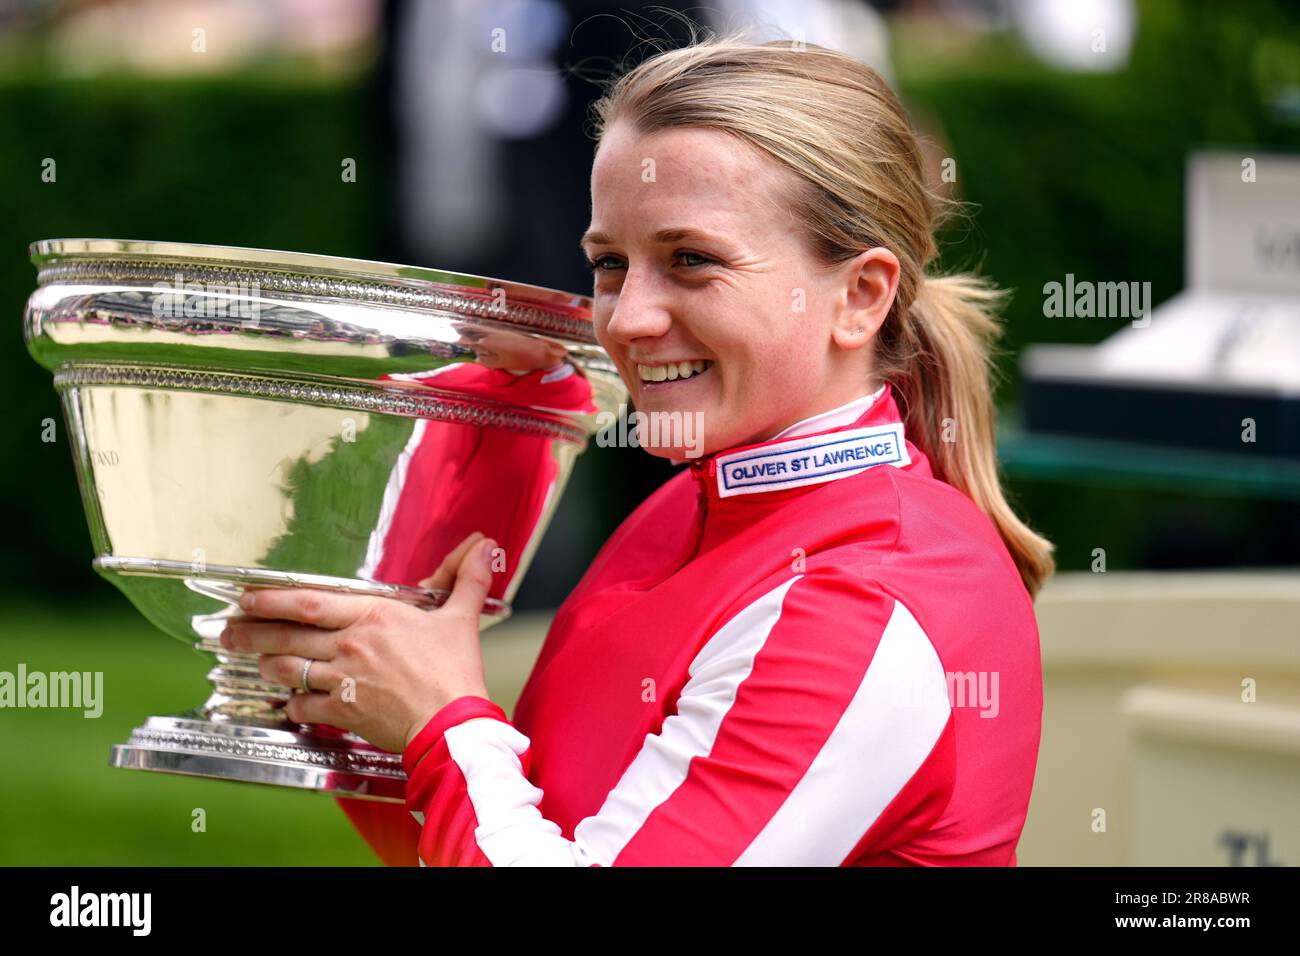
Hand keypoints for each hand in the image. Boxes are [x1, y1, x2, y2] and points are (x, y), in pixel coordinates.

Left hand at [218, 533, 496, 753]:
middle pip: (288, 634)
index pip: (311, 601)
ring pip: (289, 669)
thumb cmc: (454, 672)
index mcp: (374, 617)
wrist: (451, 725)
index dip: (274, 598)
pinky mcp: (343, 713)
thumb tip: (484, 548)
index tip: (249, 596)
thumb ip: (467, 580)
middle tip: (228, 628)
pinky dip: (293, 704)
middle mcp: (350, 646)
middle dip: (252, 630)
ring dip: (267, 664)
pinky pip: (304, 706)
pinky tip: (289, 702)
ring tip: (253, 660)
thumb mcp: (461, 618)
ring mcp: (342, 681)